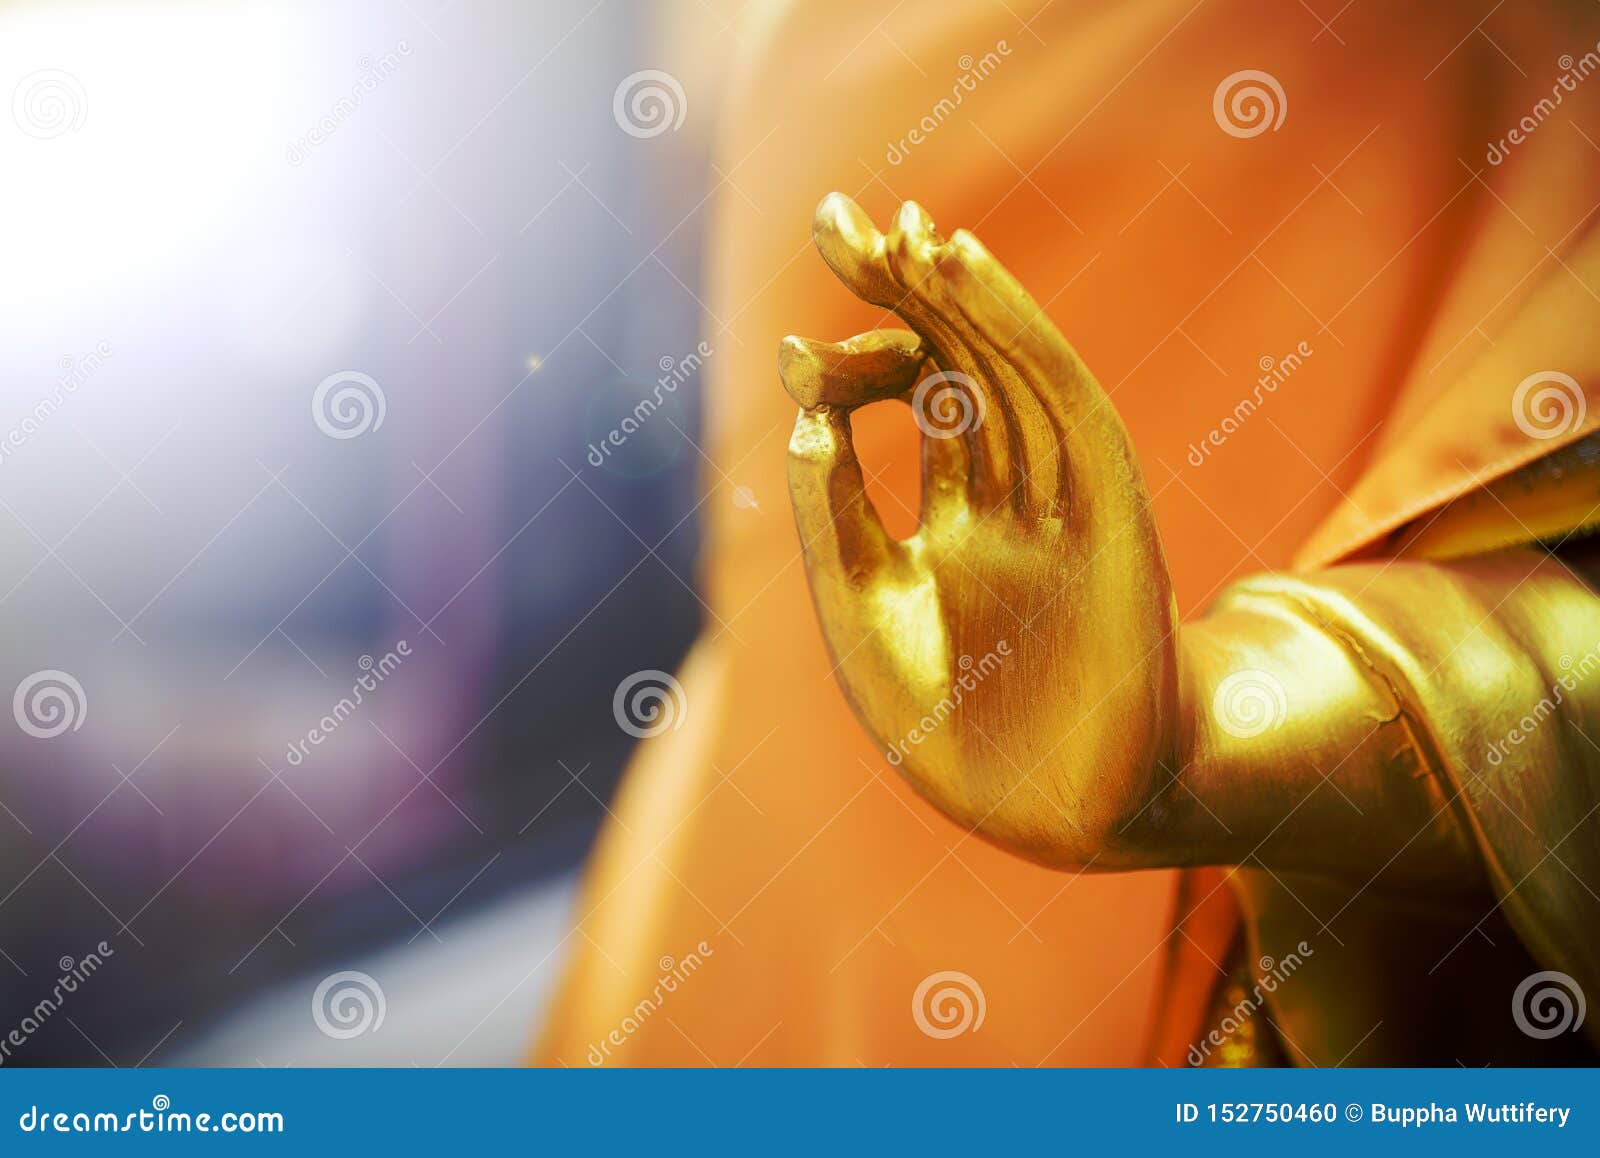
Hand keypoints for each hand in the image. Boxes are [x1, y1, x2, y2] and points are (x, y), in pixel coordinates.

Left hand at [780, 194, 1178, 866]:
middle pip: (961, 366)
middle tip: (839, 219)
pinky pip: (1062, 404)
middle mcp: (1011, 500)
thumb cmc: (950, 734)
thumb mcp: (864, 617)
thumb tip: (799, 417)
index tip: (801, 353)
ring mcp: (1061, 501)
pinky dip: (1018, 335)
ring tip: (906, 233)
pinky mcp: (1110, 512)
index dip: (859, 365)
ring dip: (961, 298)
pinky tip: (967, 278)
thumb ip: (834, 519)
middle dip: (904, 292)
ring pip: (1008, 373)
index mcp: (956, 530)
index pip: (915, 407)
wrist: (1048, 813)